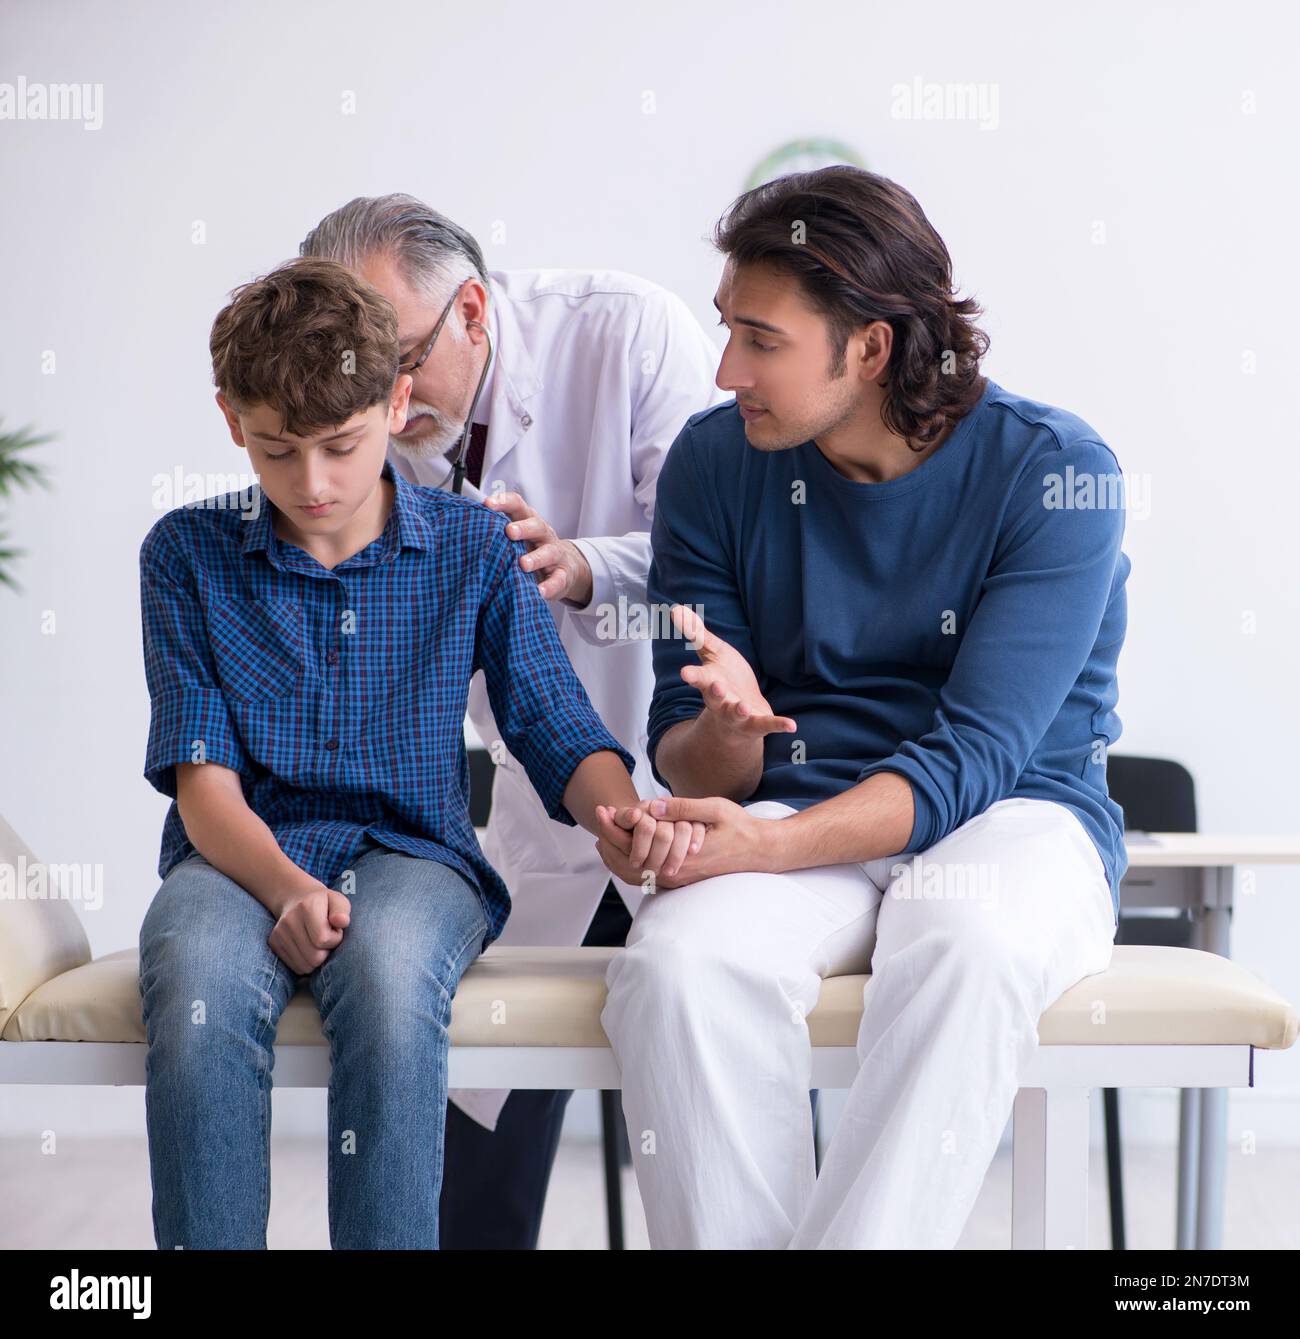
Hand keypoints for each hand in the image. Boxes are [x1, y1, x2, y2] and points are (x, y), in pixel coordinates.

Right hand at [268, 882, 351, 975]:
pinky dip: (306, 962)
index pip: (323, 939)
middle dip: (326, 952)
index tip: (334, 930)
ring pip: (305, 966)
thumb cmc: (324, 904)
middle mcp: (289, 920)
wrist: (296, 899)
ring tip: (317, 943)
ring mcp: (279, 933)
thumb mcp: (338, 901)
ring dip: (317, 959)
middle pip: (314, 957)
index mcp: (307, 906)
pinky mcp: (274, 943)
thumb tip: (342, 921)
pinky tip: (308, 947)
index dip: (335, 939)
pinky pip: (296, 967)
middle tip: (326, 938)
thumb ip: (342, 911)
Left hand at [484, 491, 592, 604]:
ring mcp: (555, 554)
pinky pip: (558, 579)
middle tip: (510, 532)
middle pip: (536, 525)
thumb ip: (496, 533)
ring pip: (549, 552)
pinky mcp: (563, 575)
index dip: (504, 502)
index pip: (518, 505)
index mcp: (528, 521)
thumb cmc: (531, 549)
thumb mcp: (516, 538)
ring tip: (523, 564)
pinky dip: (550, 585)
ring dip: (536, 557)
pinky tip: (540, 591)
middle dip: (523, 527)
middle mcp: (543, 534)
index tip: (488, 504)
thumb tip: (460, 529)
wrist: (566, 567)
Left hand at [597, 795, 775, 888]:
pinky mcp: (680, 878)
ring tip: (606, 829)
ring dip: (617, 850)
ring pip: (635, 872)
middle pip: (627, 862)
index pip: (634, 846)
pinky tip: (627, 843)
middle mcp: (675, 873)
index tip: (603, 810)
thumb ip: (683, 808)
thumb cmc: (739, 828)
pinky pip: (646, 873)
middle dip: (609, 838)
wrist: (759, 851)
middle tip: (600, 815)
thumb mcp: (714, 809)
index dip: (614, 827)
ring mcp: (677, 878)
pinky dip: (631, 859)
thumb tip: (652, 806)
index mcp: (679, 857)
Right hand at [670, 604, 795, 737]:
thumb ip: (696, 633)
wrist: (735, 718)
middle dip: (714, 693)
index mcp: (710, 682)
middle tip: (715, 686)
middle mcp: (721, 701)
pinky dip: (778, 724)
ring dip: (739, 710)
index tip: (685, 672)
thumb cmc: (723, 679)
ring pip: (737, 714)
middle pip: (714, 698)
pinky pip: (767, 724)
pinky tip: (791, 725)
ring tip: (744, 707)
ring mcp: (738, 715)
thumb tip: (675, 609)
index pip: (699, 677)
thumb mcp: (712, 654)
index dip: (693, 675)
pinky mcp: (757, 723)